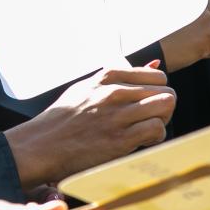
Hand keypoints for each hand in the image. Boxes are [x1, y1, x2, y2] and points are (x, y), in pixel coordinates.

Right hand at [4, 66, 174, 187]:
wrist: (43, 144)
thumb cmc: (65, 117)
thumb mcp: (87, 87)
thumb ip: (119, 76)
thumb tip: (154, 64)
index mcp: (107, 76)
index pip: (157, 76)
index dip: (157, 92)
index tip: (146, 104)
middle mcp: (114, 92)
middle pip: (166, 91)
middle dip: (163, 107)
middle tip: (149, 119)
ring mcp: (117, 115)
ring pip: (165, 106)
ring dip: (162, 121)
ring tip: (146, 130)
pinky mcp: (120, 139)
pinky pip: (157, 129)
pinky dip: (155, 137)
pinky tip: (141, 141)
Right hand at [159, 0, 209, 71]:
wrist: (148, 46)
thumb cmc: (155, 28)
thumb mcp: (171, 6)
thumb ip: (192, 1)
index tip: (208, 13)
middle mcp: (204, 6)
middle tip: (197, 31)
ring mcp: (209, 24)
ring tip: (191, 41)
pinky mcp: (209, 41)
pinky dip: (205, 51)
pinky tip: (190, 49)